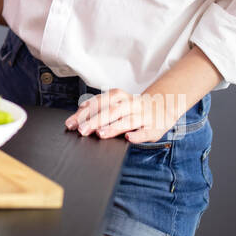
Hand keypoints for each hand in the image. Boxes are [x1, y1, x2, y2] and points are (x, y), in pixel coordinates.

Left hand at [64, 89, 182, 143]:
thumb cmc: (133, 108)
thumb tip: (78, 117)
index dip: (85, 112)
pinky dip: (137, 135)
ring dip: (113, 127)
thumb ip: (99, 108)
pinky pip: (145, 132)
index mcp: (119, 97)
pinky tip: (129, 138)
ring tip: (100, 134)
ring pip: (127, 121)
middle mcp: (131, 104)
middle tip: (81, 130)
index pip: (100, 102)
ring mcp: (143, 116)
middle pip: (111, 111)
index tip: (71, 123)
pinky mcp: (153, 128)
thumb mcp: (117, 103)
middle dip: (95, 120)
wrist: (163, 106)